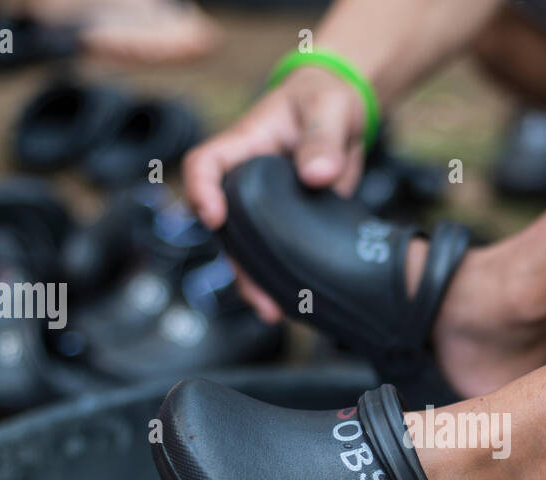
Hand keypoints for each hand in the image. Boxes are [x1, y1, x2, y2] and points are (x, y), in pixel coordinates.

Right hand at [183, 66, 367, 321]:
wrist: (344, 116)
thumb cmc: (326, 100)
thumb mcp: (330, 109)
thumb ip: (323, 139)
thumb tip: (317, 175)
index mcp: (244, 146)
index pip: (204, 166)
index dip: (201, 192)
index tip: (216, 217)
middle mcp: (246, 180)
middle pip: (224, 225)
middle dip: (236, 262)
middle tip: (259, 296)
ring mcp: (264, 206)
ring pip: (247, 248)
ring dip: (256, 282)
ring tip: (274, 313)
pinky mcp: (287, 224)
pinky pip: (274, 254)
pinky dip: (280, 279)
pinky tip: (293, 303)